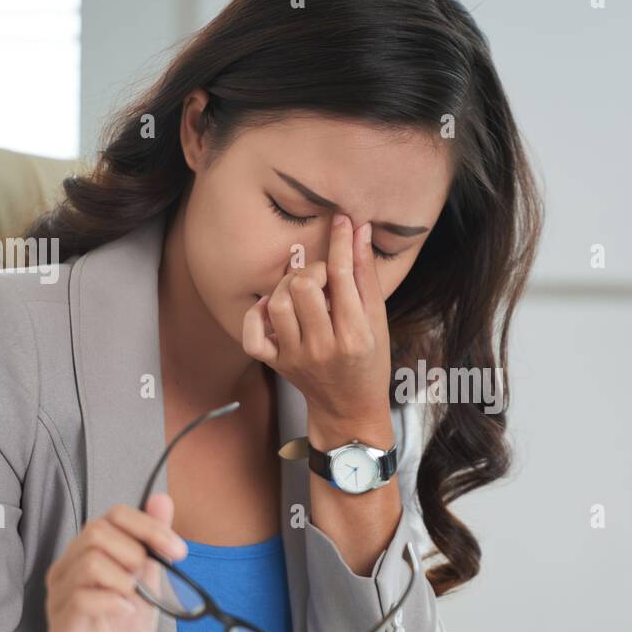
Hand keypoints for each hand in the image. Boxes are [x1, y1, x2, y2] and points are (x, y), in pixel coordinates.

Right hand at [43, 494, 186, 631]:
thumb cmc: (124, 630)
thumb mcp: (147, 581)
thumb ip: (152, 542)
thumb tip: (162, 498)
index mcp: (88, 553)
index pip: (112, 515)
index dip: (149, 526)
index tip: (178, 551)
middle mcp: (67, 569)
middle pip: (96, 531)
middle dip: (135, 550)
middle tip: (149, 578)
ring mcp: (60, 597)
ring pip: (89, 561)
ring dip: (124, 577)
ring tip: (134, 598)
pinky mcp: (61, 625)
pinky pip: (82, 597)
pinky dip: (114, 601)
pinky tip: (127, 612)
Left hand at [243, 214, 391, 426]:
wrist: (349, 409)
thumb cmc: (369, 363)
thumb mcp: (378, 321)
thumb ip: (366, 277)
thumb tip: (360, 232)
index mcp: (355, 336)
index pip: (342, 276)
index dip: (340, 241)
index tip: (341, 222)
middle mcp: (323, 347)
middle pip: (303, 286)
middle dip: (313, 269)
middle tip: (323, 276)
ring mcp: (296, 357)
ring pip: (277, 303)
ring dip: (287, 285)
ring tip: (302, 290)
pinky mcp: (277, 363)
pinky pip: (252, 334)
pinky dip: (257, 313)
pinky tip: (272, 306)